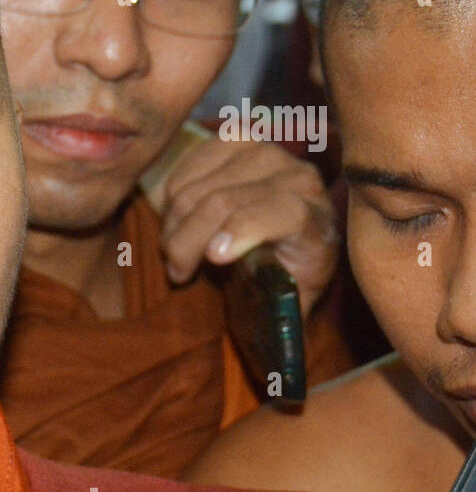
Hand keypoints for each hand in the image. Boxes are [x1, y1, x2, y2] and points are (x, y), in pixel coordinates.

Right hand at [159, 138, 338, 317]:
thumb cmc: (293, 273)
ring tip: (176, 249)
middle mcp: (298, 178)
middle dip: (187, 240)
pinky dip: (174, 192)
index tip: (212, 258)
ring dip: (174, 222)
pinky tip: (180, 215)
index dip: (244, 229)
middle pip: (225, 200)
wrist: (300, 232)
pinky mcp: (241, 140)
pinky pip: (190, 162)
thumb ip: (282, 312)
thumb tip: (272, 351)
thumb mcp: (294, 301)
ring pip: (200, 185)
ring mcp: (269, 153)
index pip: (282, 212)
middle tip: (176, 271)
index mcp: (318, 222)